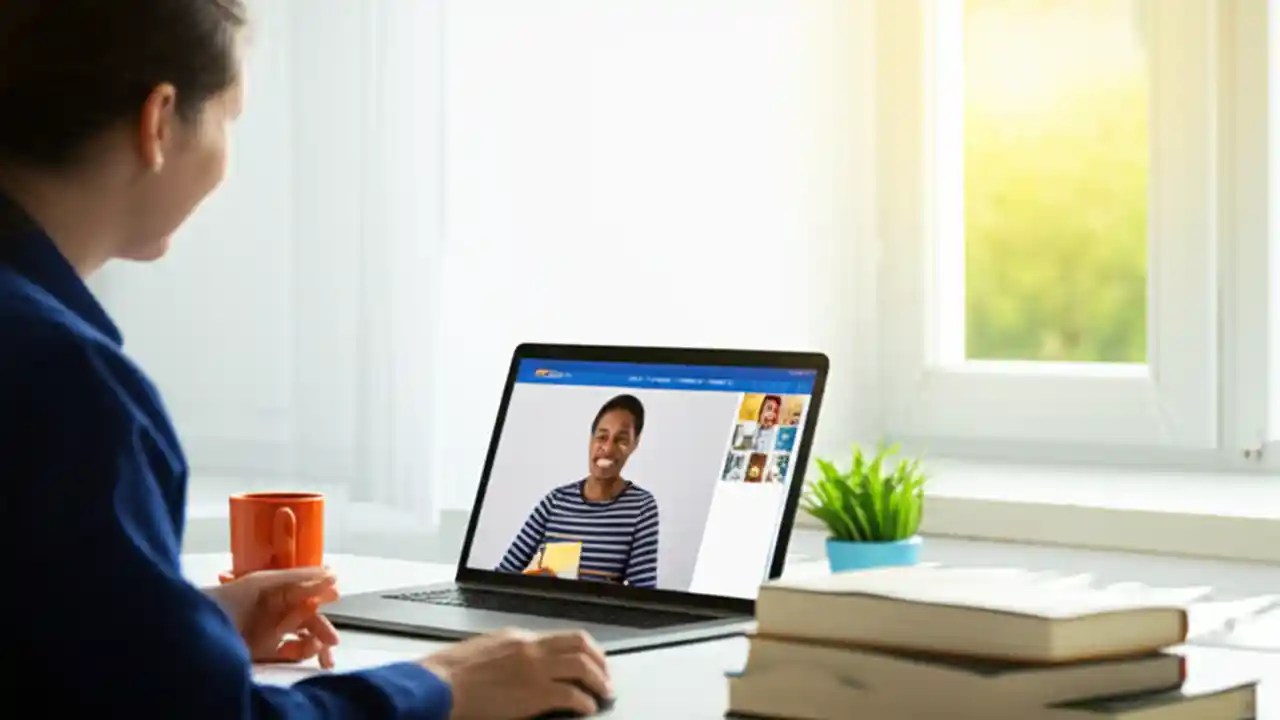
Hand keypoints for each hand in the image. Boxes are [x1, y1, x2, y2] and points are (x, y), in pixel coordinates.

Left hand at [205, 567, 340, 667]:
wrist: (195, 632)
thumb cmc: (225, 600)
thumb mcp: (262, 582)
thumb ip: (295, 576)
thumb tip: (329, 571)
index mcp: (272, 589)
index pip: (303, 589)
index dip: (320, 590)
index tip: (336, 592)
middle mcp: (272, 609)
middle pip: (306, 615)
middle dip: (322, 625)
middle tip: (333, 638)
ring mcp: (269, 631)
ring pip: (303, 634)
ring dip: (317, 642)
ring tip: (324, 651)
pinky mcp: (264, 652)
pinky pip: (292, 651)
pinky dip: (304, 652)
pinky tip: (309, 653)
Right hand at [421, 629, 612, 718]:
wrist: (436, 687)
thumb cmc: (448, 676)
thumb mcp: (482, 653)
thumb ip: (506, 655)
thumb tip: (521, 667)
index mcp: (516, 637)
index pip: (560, 638)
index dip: (581, 650)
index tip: (589, 662)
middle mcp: (530, 647)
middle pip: (579, 643)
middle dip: (599, 659)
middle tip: (605, 676)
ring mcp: (534, 669)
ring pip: (582, 665)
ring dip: (598, 680)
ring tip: (604, 693)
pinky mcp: (534, 694)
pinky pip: (572, 695)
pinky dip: (585, 702)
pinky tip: (587, 709)